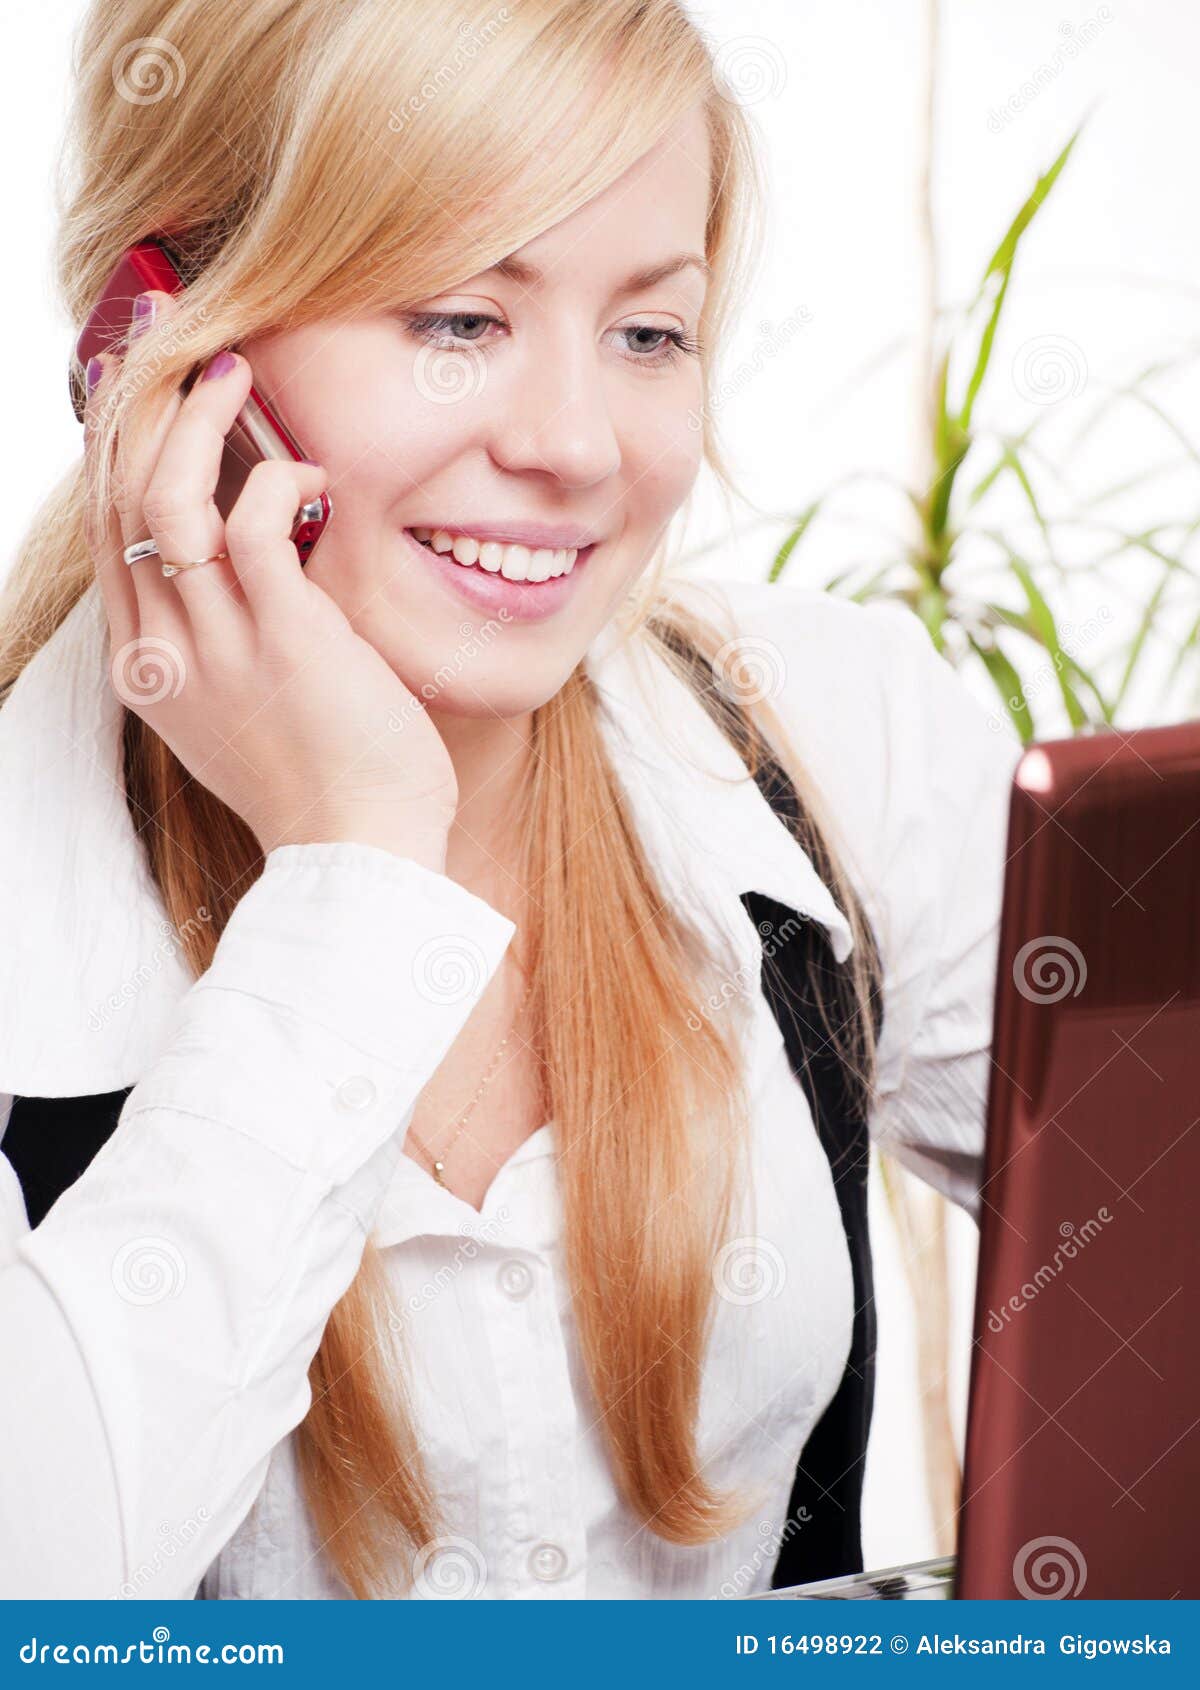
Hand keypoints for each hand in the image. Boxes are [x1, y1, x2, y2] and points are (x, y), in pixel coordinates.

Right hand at [82, 291, 458, 870]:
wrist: (362, 855)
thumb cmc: (326, 780)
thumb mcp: (246, 705)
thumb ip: (227, 632)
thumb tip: (247, 541)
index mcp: (149, 668)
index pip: (108, 531)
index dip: (117, 445)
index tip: (139, 380)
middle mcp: (164, 651)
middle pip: (118, 497)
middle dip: (140, 403)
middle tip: (175, 339)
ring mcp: (216, 644)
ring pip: (166, 494)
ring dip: (197, 417)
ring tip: (237, 370)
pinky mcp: (283, 636)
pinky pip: (256, 520)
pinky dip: (280, 477)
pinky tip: (314, 475)